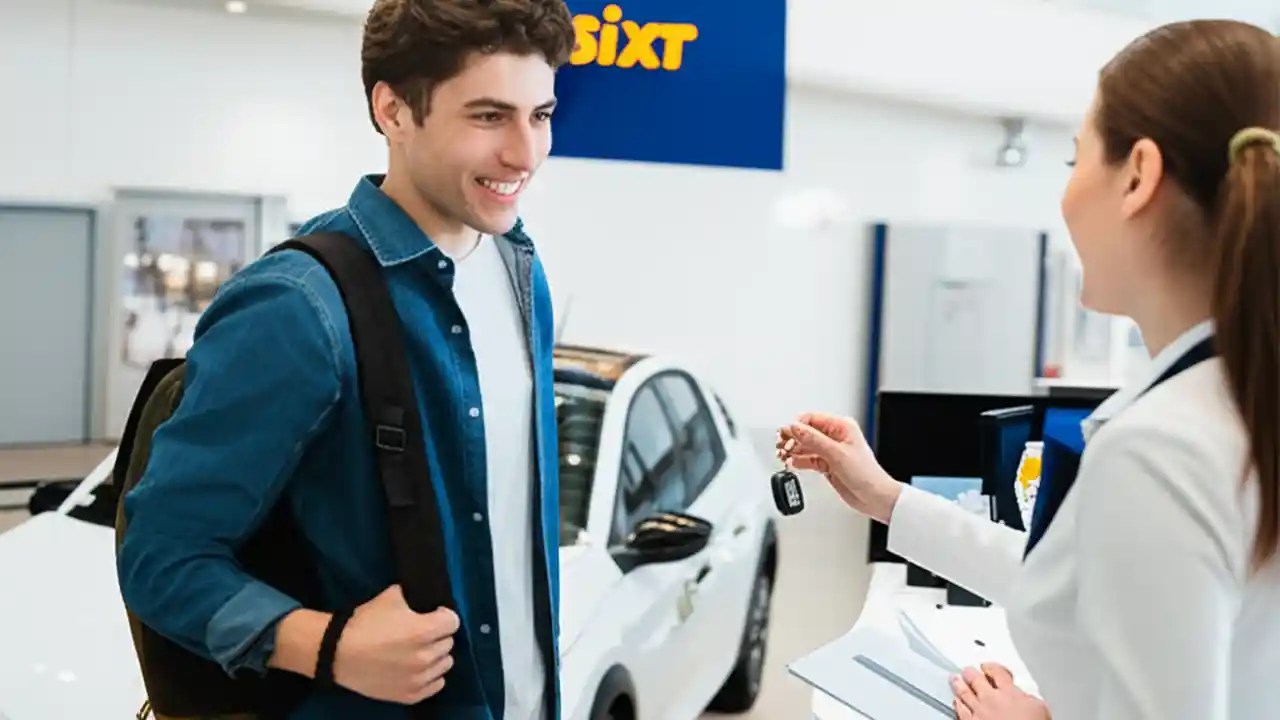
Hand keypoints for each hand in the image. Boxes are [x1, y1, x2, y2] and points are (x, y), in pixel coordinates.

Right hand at [333, 584, 458, 704]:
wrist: (337, 653)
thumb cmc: (364, 623)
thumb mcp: (391, 597)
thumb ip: (413, 596)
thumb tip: (424, 597)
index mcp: (423, 631)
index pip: (452, 622)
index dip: (443, 615)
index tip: (434, 615)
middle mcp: (424, 656)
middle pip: (448, 642)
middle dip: (437, 635)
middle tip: (422, 633)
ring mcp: (418, 678)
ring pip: (444, 663)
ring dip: (436, 655)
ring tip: (420, 651)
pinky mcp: (410, 694)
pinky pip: (436, 684)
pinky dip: (431, 675)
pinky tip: (419, 668)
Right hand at [776, 413, 900, 523]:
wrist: (875, 498)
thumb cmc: (867, 475)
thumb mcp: (837, 454)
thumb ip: (814, 440)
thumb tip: (795, 428)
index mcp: (842, 427)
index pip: (812, 419)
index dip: (797, 426)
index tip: (786, 435)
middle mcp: (835, 437)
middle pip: (806, 432)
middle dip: (792, 438)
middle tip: (781, 446)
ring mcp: (831, 452)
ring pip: (805, 446)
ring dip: (793, 450)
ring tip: (783, 456)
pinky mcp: (828, 465)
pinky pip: (808, 459)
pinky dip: (799, 461)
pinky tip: (792, 463)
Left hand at [951, 664, 1049, 719]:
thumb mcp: (1040, 708)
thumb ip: (1029, 697)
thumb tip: (1025, 697)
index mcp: (1009, 692)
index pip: (997, 672)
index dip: (991, 667)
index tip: (988, 667)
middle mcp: (991, 699)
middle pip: (976, 679)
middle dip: (971, 673)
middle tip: (968, 670)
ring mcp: (979, 711)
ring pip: (964, 693)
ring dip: (958, 684)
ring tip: (955, 679)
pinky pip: (960, 711)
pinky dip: (957, 703)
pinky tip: (956, 701)